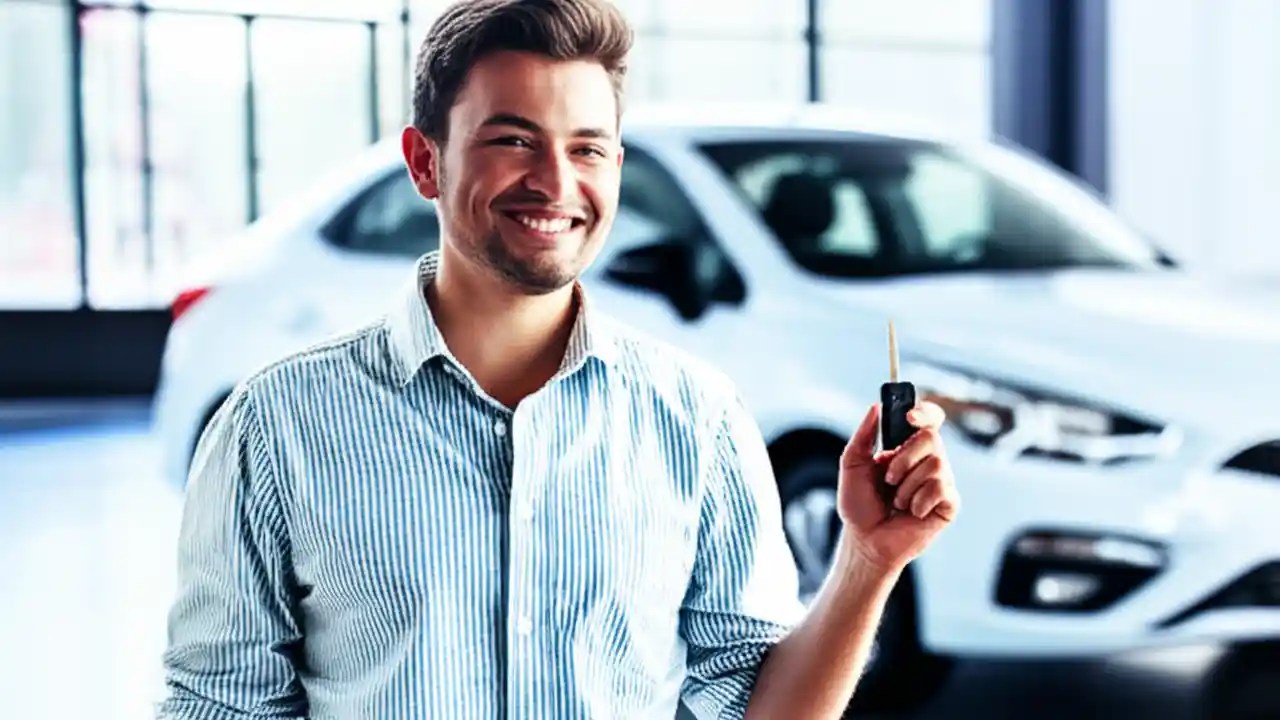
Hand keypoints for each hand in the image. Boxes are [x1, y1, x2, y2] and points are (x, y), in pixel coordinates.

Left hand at [836, 402, 959, 573]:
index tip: (909, 418)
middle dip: (904, 458)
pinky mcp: (949, 503)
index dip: (924, 412)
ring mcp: (941, 481)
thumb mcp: (852, 464)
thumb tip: (875, 406)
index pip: (928, 419)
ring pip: (936, 464)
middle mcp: (928, 460)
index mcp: (908, 447)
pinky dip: (920, 501)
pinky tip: (912, 513)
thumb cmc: (859, 504)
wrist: (865, 540)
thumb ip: (864, 435)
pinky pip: (942, 489)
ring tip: (897, 502)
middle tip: (889, 479)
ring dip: (907, 486)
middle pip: (932, 437)